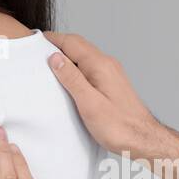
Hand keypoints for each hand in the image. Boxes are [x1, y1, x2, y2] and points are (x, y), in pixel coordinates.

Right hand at [45, 32, 178, 178]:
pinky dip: (76, 66)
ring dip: (67, 56)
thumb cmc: (119, 127)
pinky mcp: (112, 83)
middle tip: (37, 49)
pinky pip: (90, 67)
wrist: (143, 139)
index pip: (72, 42)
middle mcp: (107, 64)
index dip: (52, 39)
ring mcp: (111, 73)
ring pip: (84, 56)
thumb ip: (71, 79)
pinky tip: (68, 78)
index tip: (34, 40)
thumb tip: (55, 58)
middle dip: (57, 44)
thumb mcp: (89, 103)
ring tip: (48, 63)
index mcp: (100, 65)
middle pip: (78, 46)